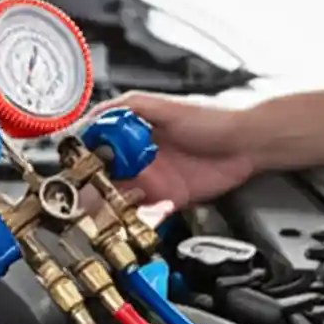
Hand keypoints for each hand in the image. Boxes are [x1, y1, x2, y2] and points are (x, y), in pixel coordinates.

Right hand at [80, 91, 258, 210]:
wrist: (250, 142)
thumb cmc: (216, 117)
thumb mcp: (169, 106)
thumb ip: (132, 108)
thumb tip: (97, 114)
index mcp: (136, 131)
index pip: (99, 144)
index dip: (84, 156)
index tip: (74, 167)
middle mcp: (142, 155)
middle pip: (105, 175)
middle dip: (92, 188)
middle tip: (82, 198)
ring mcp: (155, 178)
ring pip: (121, 197)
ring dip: (111, 206)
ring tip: (105, 211)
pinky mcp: (170, 198)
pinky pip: (147, 213)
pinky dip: (139, 217)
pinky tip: (138, 215)